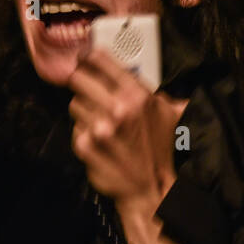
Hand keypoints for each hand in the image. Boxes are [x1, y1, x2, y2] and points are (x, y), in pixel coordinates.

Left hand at [67, 47, 185, 220]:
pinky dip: (83, 131)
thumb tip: (142, 64)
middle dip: (82, 82)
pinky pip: (74, 127)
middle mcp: (118, 108)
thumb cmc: (158, 148)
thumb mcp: (168, 111)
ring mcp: (100, 128)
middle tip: (87, 88)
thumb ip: (151, 88)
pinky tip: (98, 139)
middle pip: (78, 78)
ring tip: (100, 120)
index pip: (100, 60)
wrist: (148, 186)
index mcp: (138, 95)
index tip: (85, 58)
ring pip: (74, 103)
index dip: (89, 57)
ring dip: (84, 109)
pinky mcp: (86, 145)